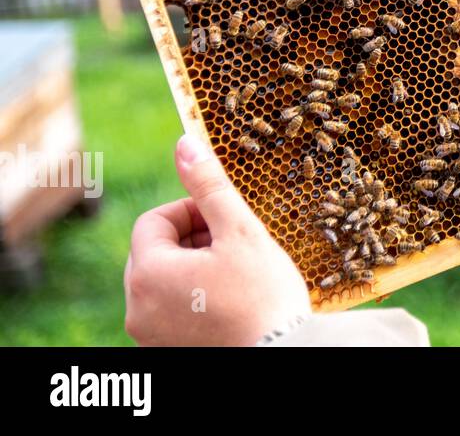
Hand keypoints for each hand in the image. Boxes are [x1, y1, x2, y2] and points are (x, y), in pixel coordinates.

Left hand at [124, 133, 310, 345]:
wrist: (283, 355)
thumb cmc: (264, 295)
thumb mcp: (240, 232)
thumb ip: (209, 187)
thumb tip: (184, 144)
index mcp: (147, 273)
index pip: (153, 221)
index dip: (191, 212)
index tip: (225, 219)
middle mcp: (136, 307)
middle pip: (156, 252)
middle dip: (193, 241)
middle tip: (234, 246)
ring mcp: (148, 335)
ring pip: (164, 282)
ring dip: (195, 268)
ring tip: (236, 274)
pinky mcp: (165, 351)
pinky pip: (171, 311)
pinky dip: (195, 298)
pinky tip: (231, 301)